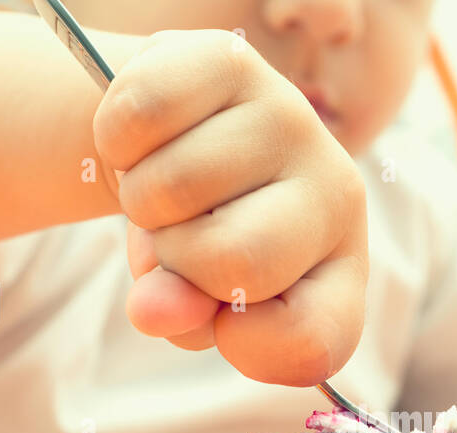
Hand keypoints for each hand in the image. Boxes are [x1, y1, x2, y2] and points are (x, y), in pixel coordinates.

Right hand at [93, 30, 366, 385]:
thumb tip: (156, 309)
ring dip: (142, 200)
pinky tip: (144, 141)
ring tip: (166, 186)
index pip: (314, 341)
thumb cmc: (192, 236)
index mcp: (340, 270)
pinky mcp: (234, 61)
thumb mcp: (192, 298)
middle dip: (179, 262)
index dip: (250, 348)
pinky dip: (116, 141)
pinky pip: (140, 118)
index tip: (225, 323)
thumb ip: (184, 319)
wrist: (167, 143)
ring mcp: (292, 119)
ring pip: (175, 188)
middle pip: (237, 262)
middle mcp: (336, 193)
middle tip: (181, 237)